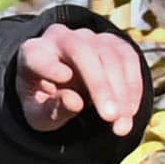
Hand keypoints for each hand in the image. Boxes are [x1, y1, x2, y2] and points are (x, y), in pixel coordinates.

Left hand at [15, 21, 145, 138]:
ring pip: (111, 57)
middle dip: (100, 85)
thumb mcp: (39, 116)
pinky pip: (129, 59)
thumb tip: (75, 102)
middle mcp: (61, 39)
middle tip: (110, 117)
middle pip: (82, 53)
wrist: (62, 88)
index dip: (49, 64)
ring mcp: (90, 37)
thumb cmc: (44, 103)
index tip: (64, 77)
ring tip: (121, 126)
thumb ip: (51, 110)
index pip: (37, 55)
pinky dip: (132, 86)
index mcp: (32, 54)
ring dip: (121, 93)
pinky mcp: (113, 42)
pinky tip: (130, 111)